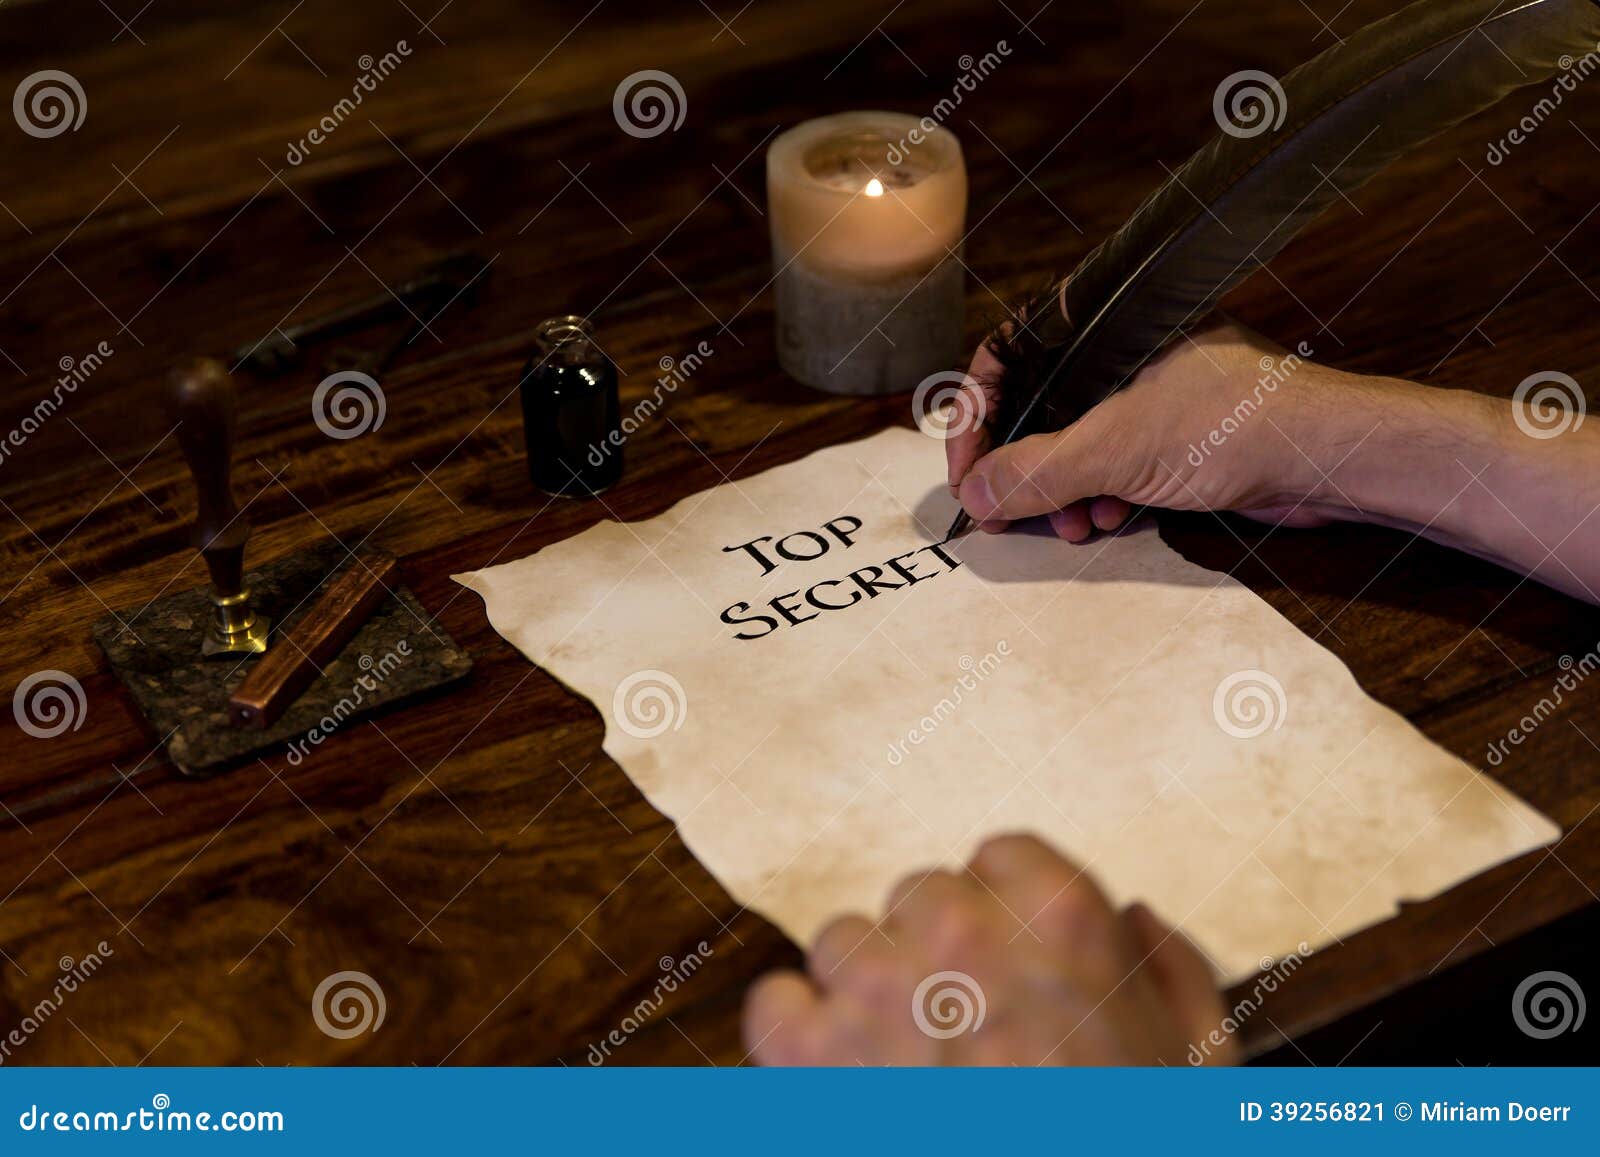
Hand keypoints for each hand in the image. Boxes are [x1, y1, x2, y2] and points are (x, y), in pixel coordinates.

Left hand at [742, 834, 1237, 1065]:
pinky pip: (774, 1001)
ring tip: (902, 1055)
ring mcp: (877, 989)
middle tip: (959, 1018)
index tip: (1007, 956)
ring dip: (864, 989)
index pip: (1000, 856)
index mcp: (1059, 918)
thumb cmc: (1130, 1137)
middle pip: (919, 895)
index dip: (1004, 912)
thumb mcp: (1203, 1061)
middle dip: (935, 949)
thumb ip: (1174, 969)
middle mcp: (960, 934)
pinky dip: (795, 1034)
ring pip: (843, 941)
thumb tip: (1136, 920)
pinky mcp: (810, 1054)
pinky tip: (836, 1071)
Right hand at [945, 317, 1366, 537]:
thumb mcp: (1115, 449)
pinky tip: (1107, 521)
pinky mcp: (1175, 436)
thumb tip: (975, 492)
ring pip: (1074, 444)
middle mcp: (1122, 355)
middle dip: (1020, 469)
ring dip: (1060, 492)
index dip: (975, 417)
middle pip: (1037, 409)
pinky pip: (1113, 465)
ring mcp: (1149, 396)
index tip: (968, 474)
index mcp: (1103, 329)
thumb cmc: (1235, 422)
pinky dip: (1100, 495)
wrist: (1325, 456)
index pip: (1007, 360)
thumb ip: (1036, 471)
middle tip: (1005, 513)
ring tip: (1069, 526)